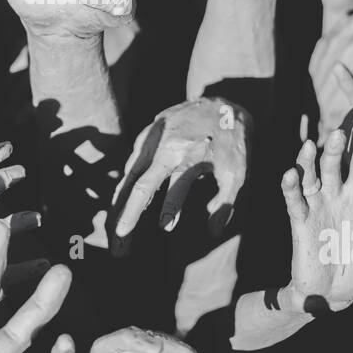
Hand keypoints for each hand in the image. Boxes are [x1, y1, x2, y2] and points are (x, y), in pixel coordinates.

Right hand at [112, 98, 250, 237]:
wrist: (221, 103)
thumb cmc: (232, 142)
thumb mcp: (237, 172)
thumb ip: (225, 202)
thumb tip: (213, 232)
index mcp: (186, 154)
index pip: (168, 188)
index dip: (162, 209)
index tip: (152, 231)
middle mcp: (163, 146)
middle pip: (136, 187)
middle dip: (124, 219)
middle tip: (116, 249)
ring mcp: (150, 138)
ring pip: (127, 178)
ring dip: (118, 209)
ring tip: (114, 235)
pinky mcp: (145, 135)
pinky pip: (130, 166)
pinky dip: (124, 190)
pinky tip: (120, 209)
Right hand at [283, 132, 352, 312]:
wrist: (335, 292)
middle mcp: (333, 200)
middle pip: (332, 169)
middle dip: (334, 152)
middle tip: (339, 133)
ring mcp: (315, 209)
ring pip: (309, 180)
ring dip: (307, 163)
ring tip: (308, 146)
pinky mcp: (300, 223)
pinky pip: (294, 202)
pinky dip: (290, 188)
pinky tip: (290, 174)